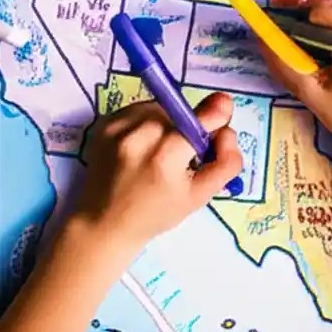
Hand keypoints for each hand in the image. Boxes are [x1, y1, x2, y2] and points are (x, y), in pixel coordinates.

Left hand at [77, 94, 240, 246]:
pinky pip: (140, 110)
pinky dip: (148, 124)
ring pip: (162, 109)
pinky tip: (142, 149)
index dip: (216, 116)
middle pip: (183, 113)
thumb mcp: (200, 197)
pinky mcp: (105, 122)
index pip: (201, 118)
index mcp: (165, 157)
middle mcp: (139, 135)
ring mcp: (118, 126)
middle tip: (185, 156)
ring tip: (160, 154)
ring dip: (169, 125)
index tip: (223, 117)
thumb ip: (225, 162)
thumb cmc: (155, 214)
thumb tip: (228, 129)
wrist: (104, 222)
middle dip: (191, 129)